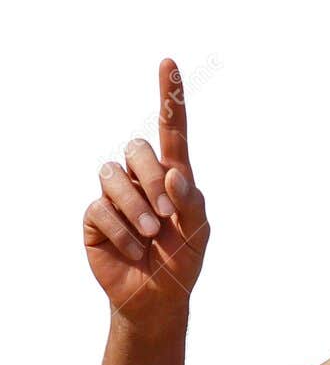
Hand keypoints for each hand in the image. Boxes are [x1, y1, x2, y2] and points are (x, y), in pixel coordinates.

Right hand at [83, 57, 209, 325]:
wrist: (158, 300)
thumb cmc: (182, 263)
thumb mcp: (198, 234)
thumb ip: (191, 202)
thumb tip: (173, 174)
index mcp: (172, 177)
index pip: (170, 130)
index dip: (169, 97)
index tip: (168, 64)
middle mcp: (141, 179)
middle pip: (137, 149)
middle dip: (152, 179)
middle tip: (166, 216)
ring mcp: (115, 196)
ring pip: (112, 175)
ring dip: (135, 208)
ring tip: (150, 236)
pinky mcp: (95, 218)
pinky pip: (99, 208)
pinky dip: (121, 231)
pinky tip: (134, 250)